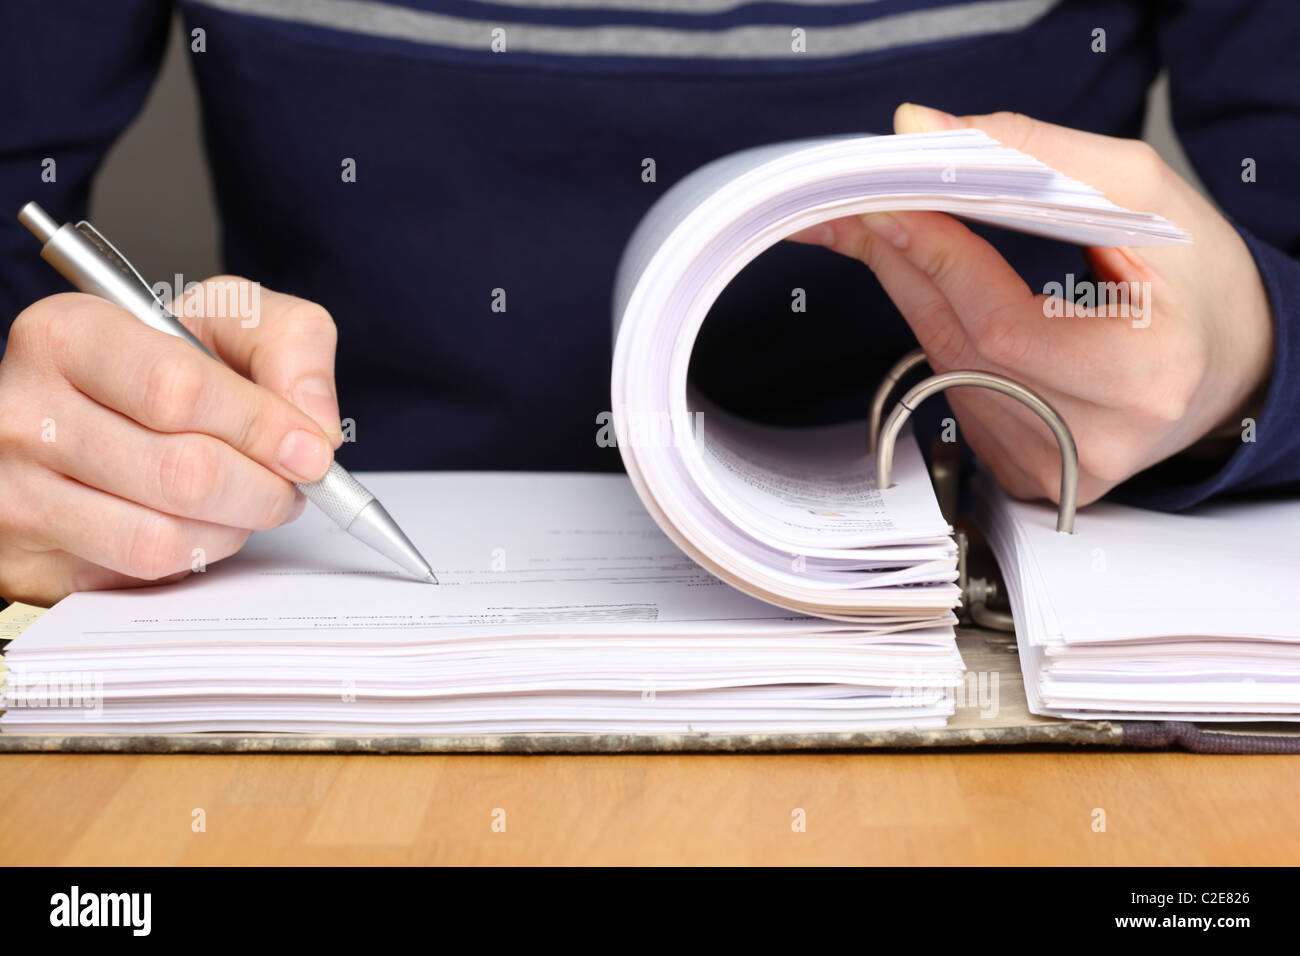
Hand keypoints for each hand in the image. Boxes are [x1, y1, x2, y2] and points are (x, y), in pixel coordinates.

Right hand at [0, 277, 343, 604]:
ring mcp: (17, 492)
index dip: (263, 428)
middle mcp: (28, 413)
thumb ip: (290, 342)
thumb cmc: (161, 364)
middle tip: (291, 484)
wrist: (85, 410)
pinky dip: (197, 554)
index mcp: (69, 334)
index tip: (311, 449)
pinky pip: (141, 574)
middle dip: (264, 487)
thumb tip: (315, 424)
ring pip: (164, 537)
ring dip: (236, 526)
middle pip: (183, 474)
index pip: (179, 391)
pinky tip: (205, 524)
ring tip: (251, 501)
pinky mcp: (30, 559)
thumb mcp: (227, 319)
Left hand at [791, 104, 1273, 504]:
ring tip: (904, 239)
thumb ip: (1039, 156)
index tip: (888, 201)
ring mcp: (1056, 466)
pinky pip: (959, 393)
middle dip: (906, 263)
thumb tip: (929, 134)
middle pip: (960, 346)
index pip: (1003, 324)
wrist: (1228, 363)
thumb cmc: (1197, 280)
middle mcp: (1096, 440)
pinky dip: (943, 336)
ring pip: (949, 369)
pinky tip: (948, 299)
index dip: (936, 257)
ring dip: (917, 295)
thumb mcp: (1146, 193)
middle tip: (862, 207)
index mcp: (1144, 376)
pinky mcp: (1028, 471)